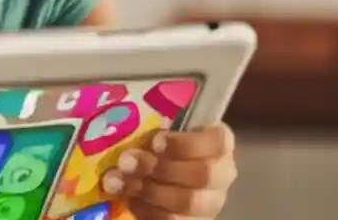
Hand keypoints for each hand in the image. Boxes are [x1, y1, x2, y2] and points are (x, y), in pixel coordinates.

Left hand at [100, 123, 236, 218]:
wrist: (157, 172)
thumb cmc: (159, 144)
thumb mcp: (159, 130)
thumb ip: (156, 128)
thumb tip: (137, 128)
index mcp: (218, 144)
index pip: (218, 142)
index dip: (185, 143)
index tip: (155, 141)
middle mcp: (221, 175)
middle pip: (202, 175)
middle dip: (160, 168)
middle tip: (127, 160)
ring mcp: (210, 203)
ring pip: (187, 203)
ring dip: (147, 190)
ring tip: (117, 180)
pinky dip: (145, 209)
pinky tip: (129, 197)